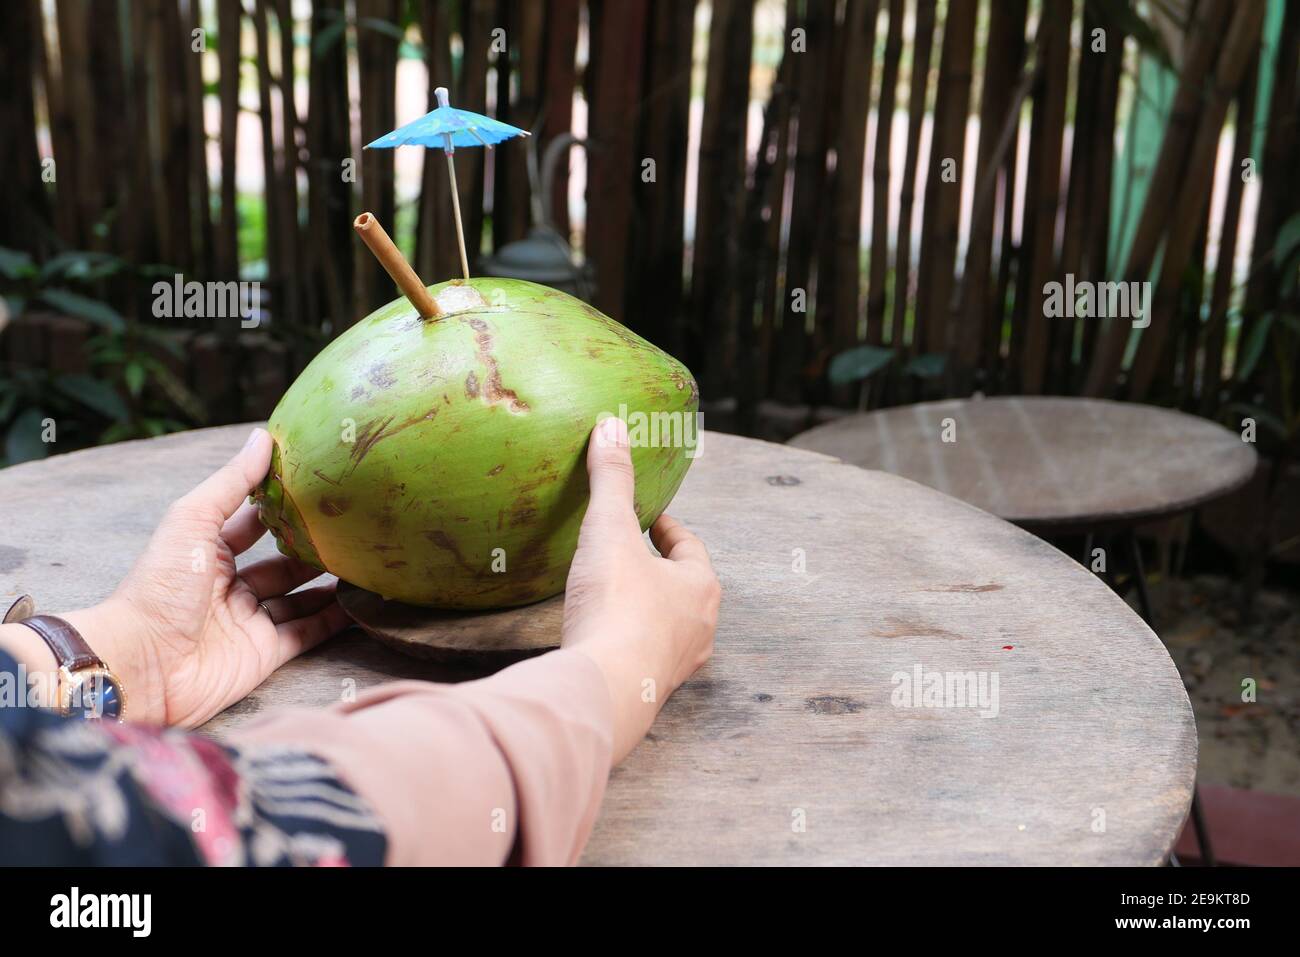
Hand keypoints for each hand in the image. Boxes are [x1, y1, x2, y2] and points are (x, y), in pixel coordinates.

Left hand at [63, 428, 349, 727]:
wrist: (144, 662)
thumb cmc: (160, 587)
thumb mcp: (193, 521)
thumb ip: (232, 483)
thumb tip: (263, 436)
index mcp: (208, 552)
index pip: (253, 525)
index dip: (282, 508)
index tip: (319, 487)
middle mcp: (230, 587)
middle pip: (282, 563)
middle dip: (314, 547)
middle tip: (353, 526)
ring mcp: (250, 621)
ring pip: (300, 598)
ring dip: (330, 583)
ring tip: (367, 561)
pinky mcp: (264, 654)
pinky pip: (308, 634)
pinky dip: (334, 620)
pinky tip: (361, 602)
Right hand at [562, 416, 719, 762]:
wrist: (605, 689)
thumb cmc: (615, 606)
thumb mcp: (609, 531)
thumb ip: (611, 479)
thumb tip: (611, 426)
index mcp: (701, 585)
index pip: (688, 545)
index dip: (664, 527)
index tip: (642, 517)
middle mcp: (701, 627)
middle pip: (683, 586)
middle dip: (658, 568)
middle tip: (629, 552)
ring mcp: (679, 663)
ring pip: (669, 624)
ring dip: (647, 607)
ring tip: (615, 594)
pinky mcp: (652, 691)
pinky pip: (645, 655)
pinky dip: (630, 640)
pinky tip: (604, 637)